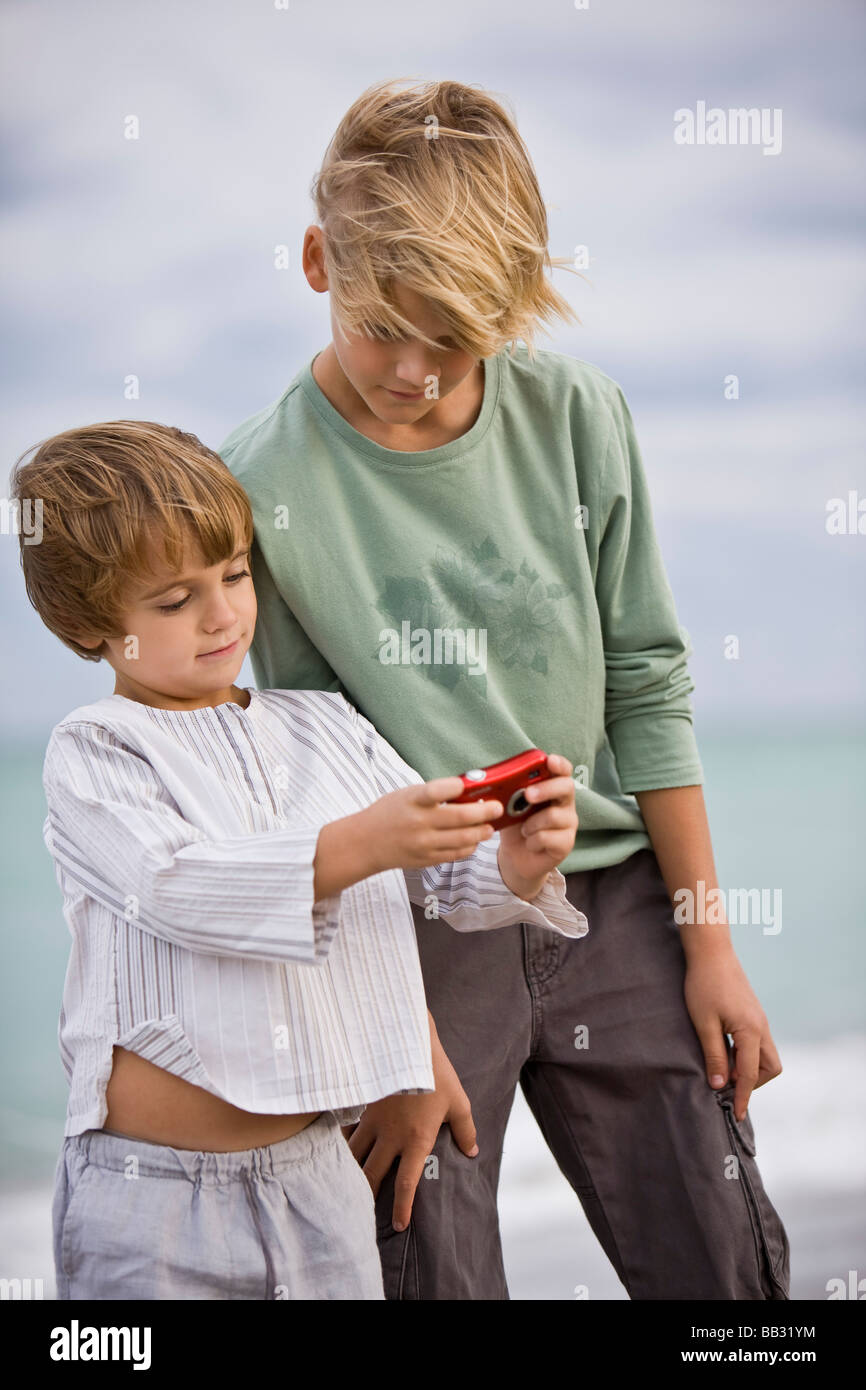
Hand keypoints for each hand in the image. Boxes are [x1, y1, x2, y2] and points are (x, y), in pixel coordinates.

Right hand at [342, 1012, 475, 1231]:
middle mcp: (391, 1137)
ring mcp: (372, 1122)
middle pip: (373, 1176)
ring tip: (351, 1186)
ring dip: (353, 1174)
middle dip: (369, 1197)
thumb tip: (471, 1151)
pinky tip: (344, 1152)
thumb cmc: (436, 1073)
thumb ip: (465, 1130)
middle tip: (366, 1212)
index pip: (405, 1185)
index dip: (401, 1208)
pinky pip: (348, 1134)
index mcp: (416, 1140)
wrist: (407, 1041)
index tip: (398, 1225)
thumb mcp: (459, 1102)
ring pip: (355, 1157)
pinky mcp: (362, 1106)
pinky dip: (346, 1146)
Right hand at [360, 777, 503, 873]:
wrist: (366, 843)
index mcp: (411, 800)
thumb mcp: (406, 795)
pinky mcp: (426, 859)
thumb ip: (433, 793)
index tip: (467, 784)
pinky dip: (469, 847)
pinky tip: (474, 840)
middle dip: (484, 812)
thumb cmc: (389, 813)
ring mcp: (423, 843)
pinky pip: (455, 854)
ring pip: (462, 839)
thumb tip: (468, 791)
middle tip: (497, 808)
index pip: (435, 791)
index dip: (454, 787)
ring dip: (481, 832)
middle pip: (458, 818)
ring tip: (490, 826)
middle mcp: (418, 822)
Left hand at [497, 754, 577, 897]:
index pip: (563, 770)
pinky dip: (533, 841)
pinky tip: (530, 844)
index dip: (559, 764)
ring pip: (554, 815)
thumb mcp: (508, 806)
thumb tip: (496, 782)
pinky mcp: (566, 843)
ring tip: (525, 830)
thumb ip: (509, 793)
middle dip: (546, 789)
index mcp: (552, 788)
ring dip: (531, 824)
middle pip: (566, 787)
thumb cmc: (514, 826)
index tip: (549, 761)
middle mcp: (565, 802)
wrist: (516, 857)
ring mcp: (569, 823)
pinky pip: (548, 837)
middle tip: (528, 795)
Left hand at [684, 947, 782, 1121]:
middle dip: (751, 1082)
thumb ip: (713, 1055)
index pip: (749, 1074)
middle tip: (724, 1084)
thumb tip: (718, 1085)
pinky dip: (745, 1055)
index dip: (742, 1097)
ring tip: (721, 1067)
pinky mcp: (753, 1015)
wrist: (711, 951)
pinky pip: (757, 1044)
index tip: (736, 1116)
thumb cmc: (704, 984)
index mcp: (751, 1031)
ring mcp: (760, 1020)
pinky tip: (724, 1051)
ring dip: (748, 1068)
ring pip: (765, 1056)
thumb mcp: (703, 1023)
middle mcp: (761, 1027)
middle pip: (769, 1068)